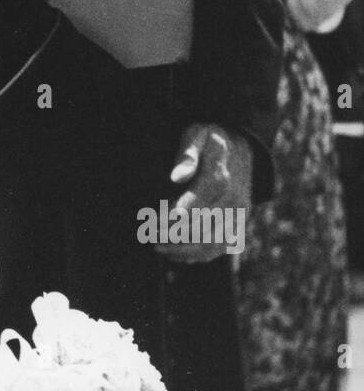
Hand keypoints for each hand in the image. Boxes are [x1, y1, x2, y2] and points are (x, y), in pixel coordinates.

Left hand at [161, 124, 251, 262]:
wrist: (242, 149)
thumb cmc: (210, 140)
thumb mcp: (198, 135)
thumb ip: (187, 154)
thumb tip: (176, 177)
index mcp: (221, 175)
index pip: (197, 201)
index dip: (174, 214)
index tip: (152, 220)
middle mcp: (234, 198)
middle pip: (201, 226)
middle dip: (171, 234)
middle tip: (147, 234)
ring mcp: (238, 214)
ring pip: (210, 243)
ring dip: (181, 249)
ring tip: (157, 246)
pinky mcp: (239, 225)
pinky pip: (219, 248)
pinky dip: (197, 255)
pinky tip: (175, 254)